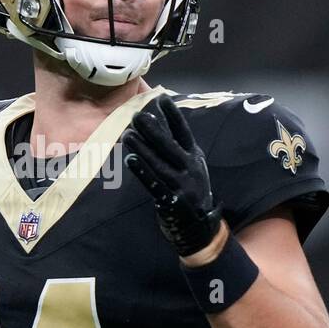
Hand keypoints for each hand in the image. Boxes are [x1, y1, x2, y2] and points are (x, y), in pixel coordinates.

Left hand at [121, 94, 223, 257]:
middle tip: (137, 115)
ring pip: (158, 163)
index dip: (173, 115)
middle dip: (153, 130)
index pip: (183, 132)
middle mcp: (190, 169)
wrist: (201, 229)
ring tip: (127, 134)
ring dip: (142, 148)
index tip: (162, 99)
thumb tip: (156, 123)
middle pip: (169, 146)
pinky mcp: (171, 201)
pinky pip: (153, 184)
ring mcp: (181, 185)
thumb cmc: (191, 192)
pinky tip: (130, 159)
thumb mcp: (191, 167)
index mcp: (195, 157)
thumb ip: (176, 148)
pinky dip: (142, 172)